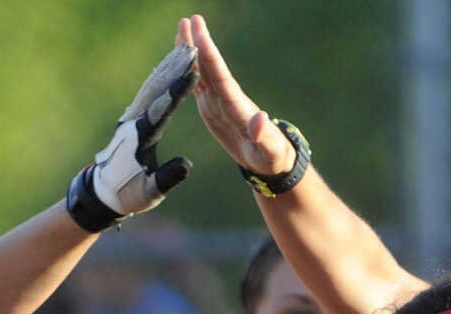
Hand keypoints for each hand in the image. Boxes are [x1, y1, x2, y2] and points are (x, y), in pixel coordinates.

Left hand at [66, 38, 197, 230]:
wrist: (103, 192)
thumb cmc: (128, 194)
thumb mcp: (150, 192)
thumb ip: (168, 178)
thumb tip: (186, 165)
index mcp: (141, 137)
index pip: (163, 108)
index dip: (178, 89)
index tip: (192, 72)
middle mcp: (134, 123)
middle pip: (156, 89)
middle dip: (175, 68)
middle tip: (192, 48)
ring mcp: (130, 119)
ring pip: (151, 87)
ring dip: (167, 68)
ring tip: (183, 49)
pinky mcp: (131, 119)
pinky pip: (146, 93)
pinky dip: (158, 77)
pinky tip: (165, 67)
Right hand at [181, 15, 296, 176]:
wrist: (268, 158)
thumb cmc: (270, 156)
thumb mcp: (268, 150)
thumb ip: (263, 135)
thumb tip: (260, 119)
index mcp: (237, 106)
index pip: (221, 78)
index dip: (210, 58)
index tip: (202, 37)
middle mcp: (227, 98)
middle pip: (210, 67)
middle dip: (200, 44)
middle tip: (190, 19)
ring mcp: (219, 100)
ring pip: (202, 70)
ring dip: (192, 49)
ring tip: (182, 26)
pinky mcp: (213, 107)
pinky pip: (198, 83)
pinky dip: (188, 69)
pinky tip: (181, 56)